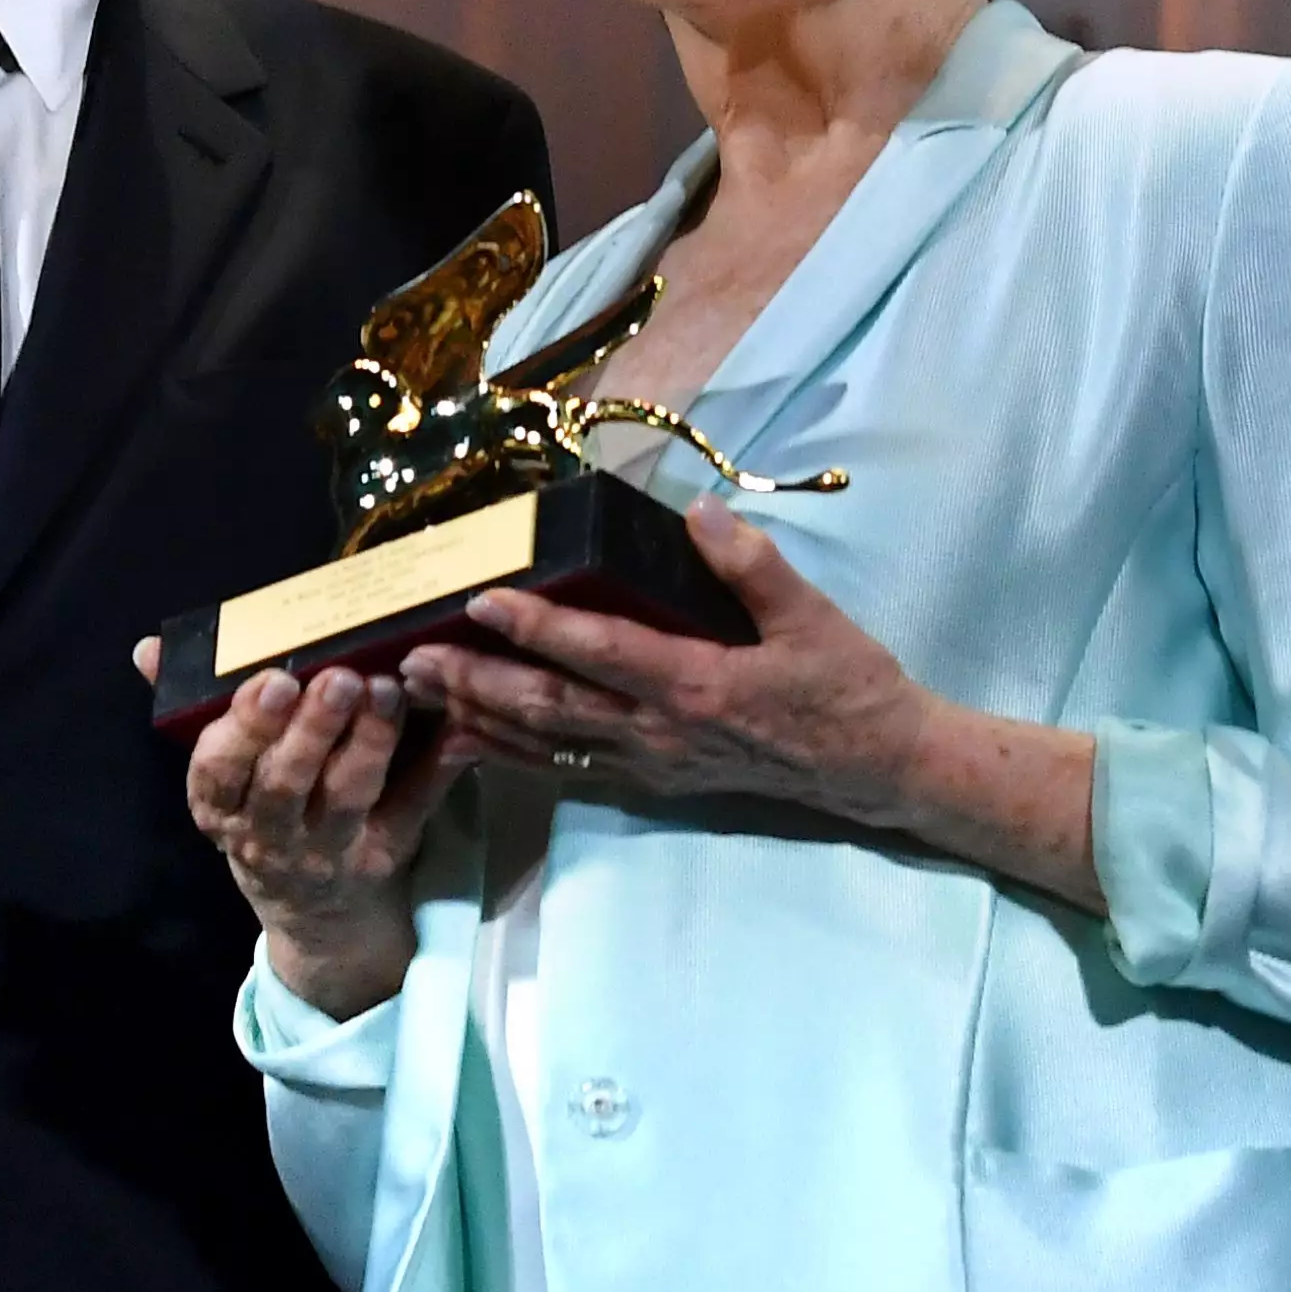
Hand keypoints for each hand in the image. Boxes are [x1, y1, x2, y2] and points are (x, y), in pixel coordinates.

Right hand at [167, 648, 464, 1022]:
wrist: (319, 916)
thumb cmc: (268, 818)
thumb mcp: (224, 776)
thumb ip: (195, 708)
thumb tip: (147, 648)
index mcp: (221, 808)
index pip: (218, 772)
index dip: (242, 729)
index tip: (272, 681)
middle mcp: (271, 836)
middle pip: (283, 786)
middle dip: (309, 730)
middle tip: (338, 677)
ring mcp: (330, 850)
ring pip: (345, 797)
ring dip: (368, 740)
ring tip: (387, 689)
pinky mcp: (383, 854)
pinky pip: (410, 810)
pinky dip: (435, 768)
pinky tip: (455, 728)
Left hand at [408, 504, 1099, 907]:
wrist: (878, 767)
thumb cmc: (848, 688)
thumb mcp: (813, 616)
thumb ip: (751, 565)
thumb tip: (698, 511)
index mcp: (697, 686)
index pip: (599, 651)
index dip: (536, 626)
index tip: (482, 600)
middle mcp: (662, 733)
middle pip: (550, 707)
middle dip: (476, 681)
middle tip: (411, 661)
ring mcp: (654, 763)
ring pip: (549, 743)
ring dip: (481, 718)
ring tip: (423, 694)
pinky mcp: (657, 780)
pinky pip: (571, 766)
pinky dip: (516, 752)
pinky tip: (477, 738)